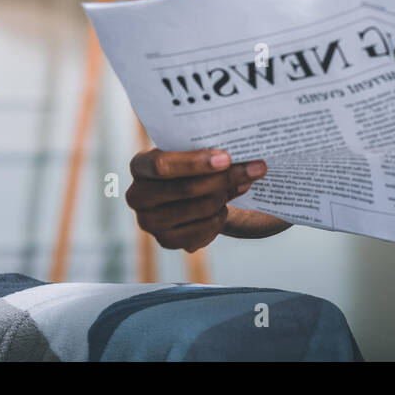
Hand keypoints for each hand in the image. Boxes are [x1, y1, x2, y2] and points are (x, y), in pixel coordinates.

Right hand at [125, 148, 266, 251]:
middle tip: (257, 168)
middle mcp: (138, 196)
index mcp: (140, 165)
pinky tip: (225, 206)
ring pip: (201, 209)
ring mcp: (150, 222)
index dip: (195, 163)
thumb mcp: (194, 153)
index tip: (227, 158)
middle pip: (187, 189)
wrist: (188, 193)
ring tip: (243, 183)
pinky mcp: (167, 241)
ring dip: (226, 196)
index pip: (162, 165)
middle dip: (225, 178)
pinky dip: (221, 216)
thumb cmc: (191, 165)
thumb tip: (246, 157)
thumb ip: (211, 153)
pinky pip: (205, 229)